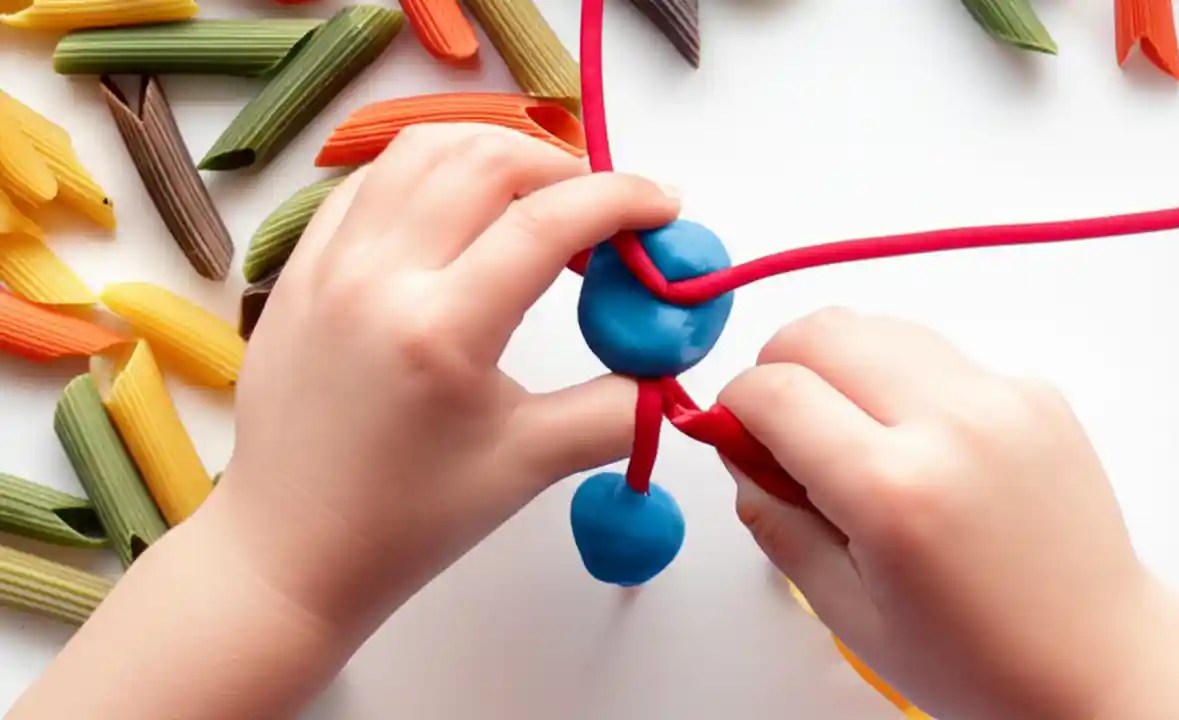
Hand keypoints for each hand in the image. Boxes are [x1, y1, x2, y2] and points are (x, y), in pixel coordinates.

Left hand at [214, 124, 677, 632]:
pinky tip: (458, 216)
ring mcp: (327, 264)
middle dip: (561, 167)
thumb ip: (614, 411)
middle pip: (484, 159)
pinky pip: (369, 181)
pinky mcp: (299, 268)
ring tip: (534, 200)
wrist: (288, 550)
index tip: (663, 208)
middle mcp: (377, 277)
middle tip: (599, 213)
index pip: (547, 221)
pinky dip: (429, 174)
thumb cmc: (408, 520)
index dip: (621, 199)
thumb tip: (666, 372)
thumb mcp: (527, 467)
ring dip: (493, 155)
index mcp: (440, 330)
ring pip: (419, 150)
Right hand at [718, 309, 1154, 719]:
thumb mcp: (844, 610)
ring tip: (854, 436)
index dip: (733, 404)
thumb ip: (773, 517)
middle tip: (785, 428)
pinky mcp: (1034, 389)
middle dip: (780, 366)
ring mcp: (1002, 398)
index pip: (774, 390)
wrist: (1099, 661)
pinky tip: (919, 445)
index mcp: (894, 491)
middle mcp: (952, 425)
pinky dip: (904, 381)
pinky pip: (935, 353)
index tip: (732, 430)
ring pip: (877, 326)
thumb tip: (733, 445)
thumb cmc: (977, 658)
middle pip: (821, 330)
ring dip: (841, 365)